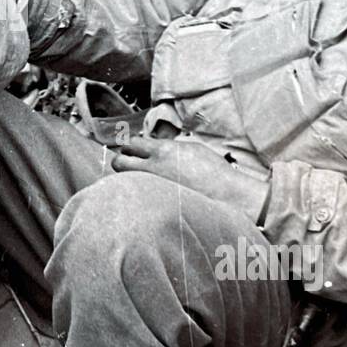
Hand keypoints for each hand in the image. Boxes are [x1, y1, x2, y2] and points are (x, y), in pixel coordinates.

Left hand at [112, 135, 268, 221]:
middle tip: (127, 165)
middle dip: (121, 161)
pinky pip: (137, 197)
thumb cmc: (213, 171)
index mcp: (164, 151)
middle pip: (119, 161)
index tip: (132, 150)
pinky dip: (137, 195)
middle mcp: (154, 168)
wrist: (226, 194)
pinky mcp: (156, 203)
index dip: (130, 146)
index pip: (131, 143)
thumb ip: (168, 148)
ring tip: (135, 181)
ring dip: (125, 179)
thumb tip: (152, 147)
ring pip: (124, 181)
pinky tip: (145, 196)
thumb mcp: (190, 149)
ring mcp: (153, 187)